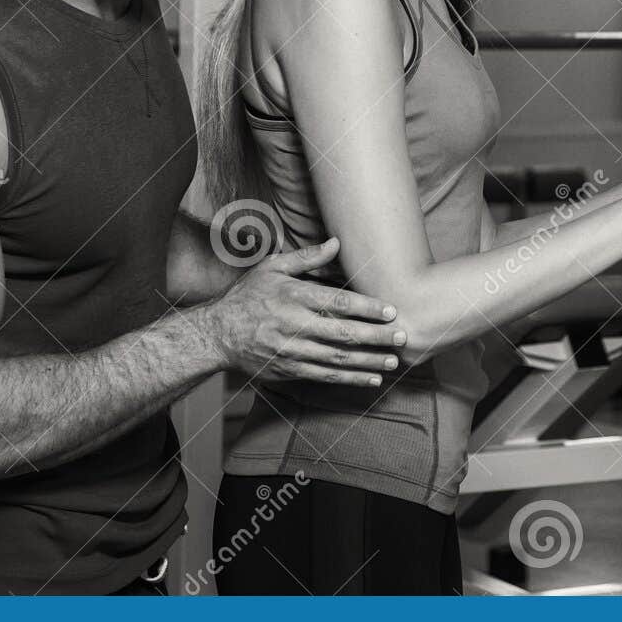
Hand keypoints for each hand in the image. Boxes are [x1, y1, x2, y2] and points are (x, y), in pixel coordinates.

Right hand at [203, 237, 406, 386]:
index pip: (337, 302)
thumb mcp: (272, 268)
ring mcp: (292, 351)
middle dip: (377, 336)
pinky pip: (326, 376)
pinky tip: (371, 379)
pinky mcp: (290, 370)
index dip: (367, 307)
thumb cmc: (248, 296)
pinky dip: (350, 378)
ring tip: (393, 361)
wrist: (218, 334)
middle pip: (343, 333)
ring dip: (369, 361)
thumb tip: (336, 243)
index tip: (391, 310)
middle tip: (403, 336)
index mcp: (294, 296)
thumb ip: (307, 258)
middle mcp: (294, 325)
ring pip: (338, 358)